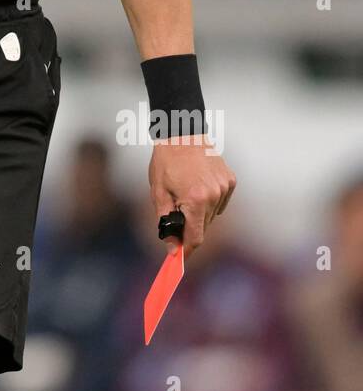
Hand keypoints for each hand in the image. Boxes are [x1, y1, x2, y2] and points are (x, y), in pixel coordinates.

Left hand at [148, 136, 235, 259]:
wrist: (182, 133)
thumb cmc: (166, 161)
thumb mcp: (158, 192)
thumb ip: (165, 221)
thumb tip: (172, 247)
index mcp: (195, 200)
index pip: (195, 238)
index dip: (186, 250)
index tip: (178, 257)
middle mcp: (214, 195)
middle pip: (204, 227)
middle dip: (189, 227)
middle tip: (175, 214)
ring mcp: (225, 188)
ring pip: (212, 215)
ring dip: (200, 213)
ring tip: (186, 192)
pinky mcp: (231, 180)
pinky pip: (220, 201)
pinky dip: (210, 200)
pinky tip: (198, 185)